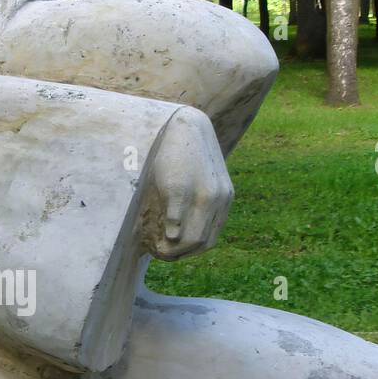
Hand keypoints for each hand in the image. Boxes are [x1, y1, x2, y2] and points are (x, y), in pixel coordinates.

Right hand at [144, 108, 232, 260]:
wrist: (184, 124)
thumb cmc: (188, 154)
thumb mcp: (202, 180)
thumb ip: (199, 204)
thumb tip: (180, 230)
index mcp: (224, 199)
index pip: (209, 240)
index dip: (189, 253)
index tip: (170, 252)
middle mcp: (218, 199)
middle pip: (201, 244)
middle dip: (178, 255)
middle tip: (157, 254)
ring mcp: (201, 195)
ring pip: (191, 239)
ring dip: (171, 250)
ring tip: (153, 248)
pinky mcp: (179, 188)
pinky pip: (176, 219)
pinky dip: (168, 232)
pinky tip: (158, 235)